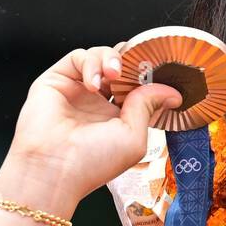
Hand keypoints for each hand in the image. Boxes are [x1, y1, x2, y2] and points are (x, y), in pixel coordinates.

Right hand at [5, 42, 182, 206]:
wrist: (53, 168)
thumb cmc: (92, 162)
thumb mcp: (133, 136)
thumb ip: (148, 107)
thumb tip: (172, 93)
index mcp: (117, 117)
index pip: (136, 85)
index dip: (147, 75)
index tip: (158, 70)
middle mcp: (96, 102)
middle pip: (119, 67)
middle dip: (131, 62)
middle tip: (137, 67)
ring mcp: (76, 90)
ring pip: (100, 57)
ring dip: (112, 59)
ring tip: (114, 75)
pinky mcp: (56, 80)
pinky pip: (78, 57)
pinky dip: (90, 63)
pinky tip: (93, 84)